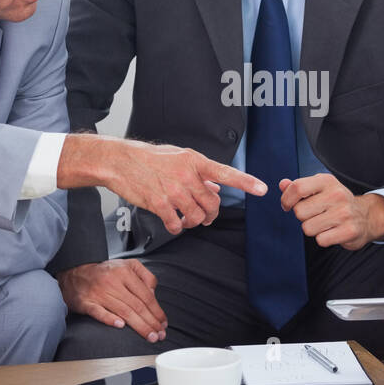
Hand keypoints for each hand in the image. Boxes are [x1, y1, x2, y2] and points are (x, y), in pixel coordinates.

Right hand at [56, 259, 167, 341]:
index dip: (157, 311)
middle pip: (137, 306)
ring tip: (149, 336)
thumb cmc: (106, 272)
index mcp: (125, 272)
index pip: (146, 296)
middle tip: (160, 335)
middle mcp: (112, 282)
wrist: (75, 273)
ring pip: (123, 311)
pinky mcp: (86, 303)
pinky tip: (121, 326)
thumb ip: (145, 276)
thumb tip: (154, 294)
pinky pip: (99, 312)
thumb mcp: (128, 265)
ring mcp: (99, 293)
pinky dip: (110, 319)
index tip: (163, 323)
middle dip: (151, 322)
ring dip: (139, 326)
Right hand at [57, 134, 265, 234]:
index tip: (262, 189)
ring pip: (197, 216)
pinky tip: (172, 222)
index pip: (225, 173)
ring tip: (186, 219)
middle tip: (205, 216)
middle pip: (212, 203)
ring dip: (194, 222)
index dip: (245, 182)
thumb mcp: (178, 158)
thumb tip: (216, 187)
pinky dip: (177, 227)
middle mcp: (187, 174)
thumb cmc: (150, 159)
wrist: (121, 162)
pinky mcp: (159, 203)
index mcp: (194, 160)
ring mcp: (173, 189)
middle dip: (211, 214)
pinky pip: (177, 223)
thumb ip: (199, 172)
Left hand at [278, 175, 383, 249]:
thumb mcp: (320, 189)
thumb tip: (282, 184)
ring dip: (313, 229)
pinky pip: (321, 240)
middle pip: (299, 212)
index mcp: (327, 181)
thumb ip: (299, 187)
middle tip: (315, 215)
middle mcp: (337, 194)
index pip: (298, 188)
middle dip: (303, 217)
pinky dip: (323, 239)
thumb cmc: (337, 203)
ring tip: (325, 224)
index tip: (287, 206)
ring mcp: (345, 213)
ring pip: (308, 228)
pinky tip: (332, 232)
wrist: (366, 216)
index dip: (287, 199)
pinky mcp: (349, 230)